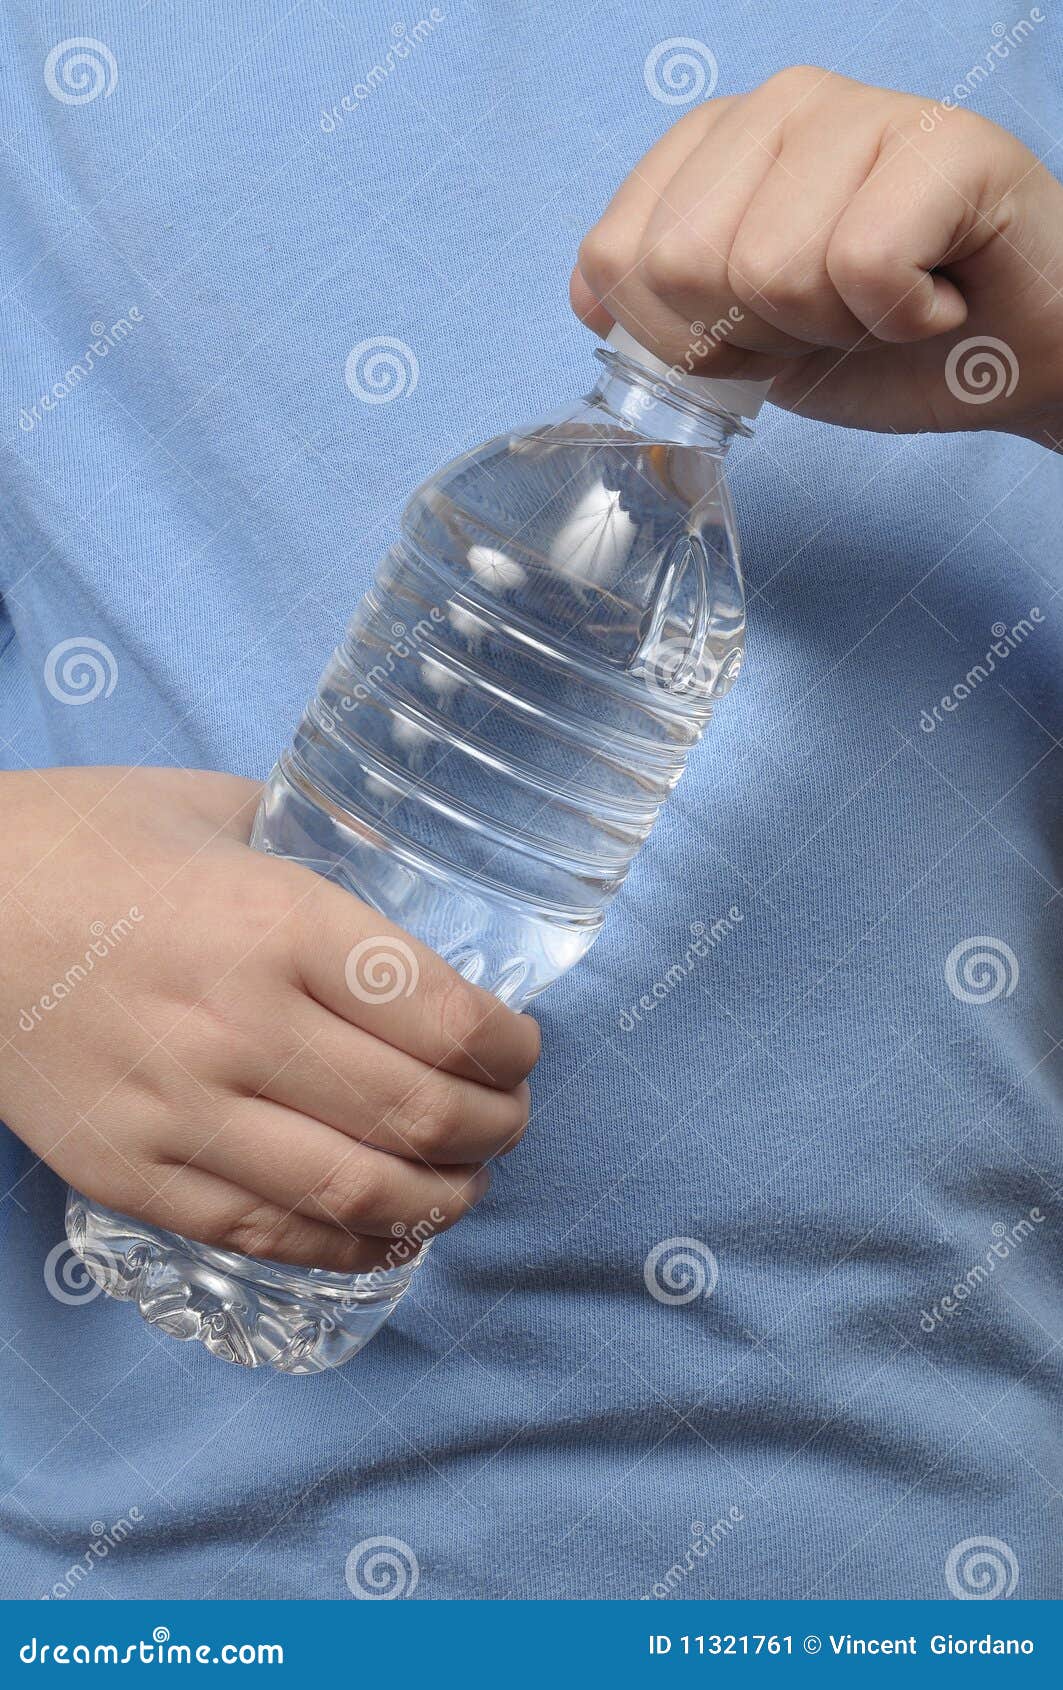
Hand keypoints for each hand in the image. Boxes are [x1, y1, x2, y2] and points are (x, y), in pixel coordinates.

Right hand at [0, 767, 538, 1271]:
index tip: (520, 1045)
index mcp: (273, 923)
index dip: (510, 1049)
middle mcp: (236, 1026)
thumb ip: (320, 840)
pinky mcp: (131, 1175)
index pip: (442, 1017)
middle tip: (508, 1115)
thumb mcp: (218, 809)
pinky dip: (349, 1245)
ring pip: (355, 1193)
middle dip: (496, 1128)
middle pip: (417, 1115)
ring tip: (465, 1180)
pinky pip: (268, 1235)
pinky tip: (386, 1229)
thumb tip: (404, 873)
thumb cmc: (86, 842)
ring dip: (442, 1200)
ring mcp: (179, 1112)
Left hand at [573, 67, 1062, 443]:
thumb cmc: (884, 342)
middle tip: (830, 319)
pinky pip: (861, 264)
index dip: (682, 339)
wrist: (1017, 357)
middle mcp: (778, 104)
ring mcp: (861, 108)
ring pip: (769, 268)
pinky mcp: (943, 140)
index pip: (617, 257)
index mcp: (713, 146)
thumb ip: (665, 314)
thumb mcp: (747, 342)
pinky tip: (933, 296)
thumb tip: (590, 301)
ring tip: (885, 303)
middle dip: (756, 334)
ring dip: (834, 327)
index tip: (758, 335)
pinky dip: (900, 318)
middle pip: (683, 264)